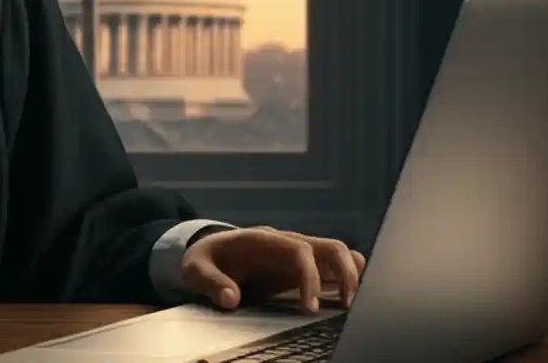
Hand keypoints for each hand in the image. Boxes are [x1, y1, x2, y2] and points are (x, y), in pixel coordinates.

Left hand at [179, 226, 366, 312]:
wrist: (209, 250)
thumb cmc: (206, 259)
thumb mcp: (196, 269)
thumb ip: (212, 282)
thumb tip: (231, 299)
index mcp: (264, 239)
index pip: (299, 250)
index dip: (310, 277)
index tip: (310, 307)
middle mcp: (287, 242)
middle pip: (330, 246)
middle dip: (345, 274)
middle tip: (346, 306)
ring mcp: (297, 252)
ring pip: (338, 253)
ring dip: (350, 275)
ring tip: (349, 305)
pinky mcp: (302, 265)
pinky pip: (332, 266)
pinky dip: (344, 279)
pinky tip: (343, 301)